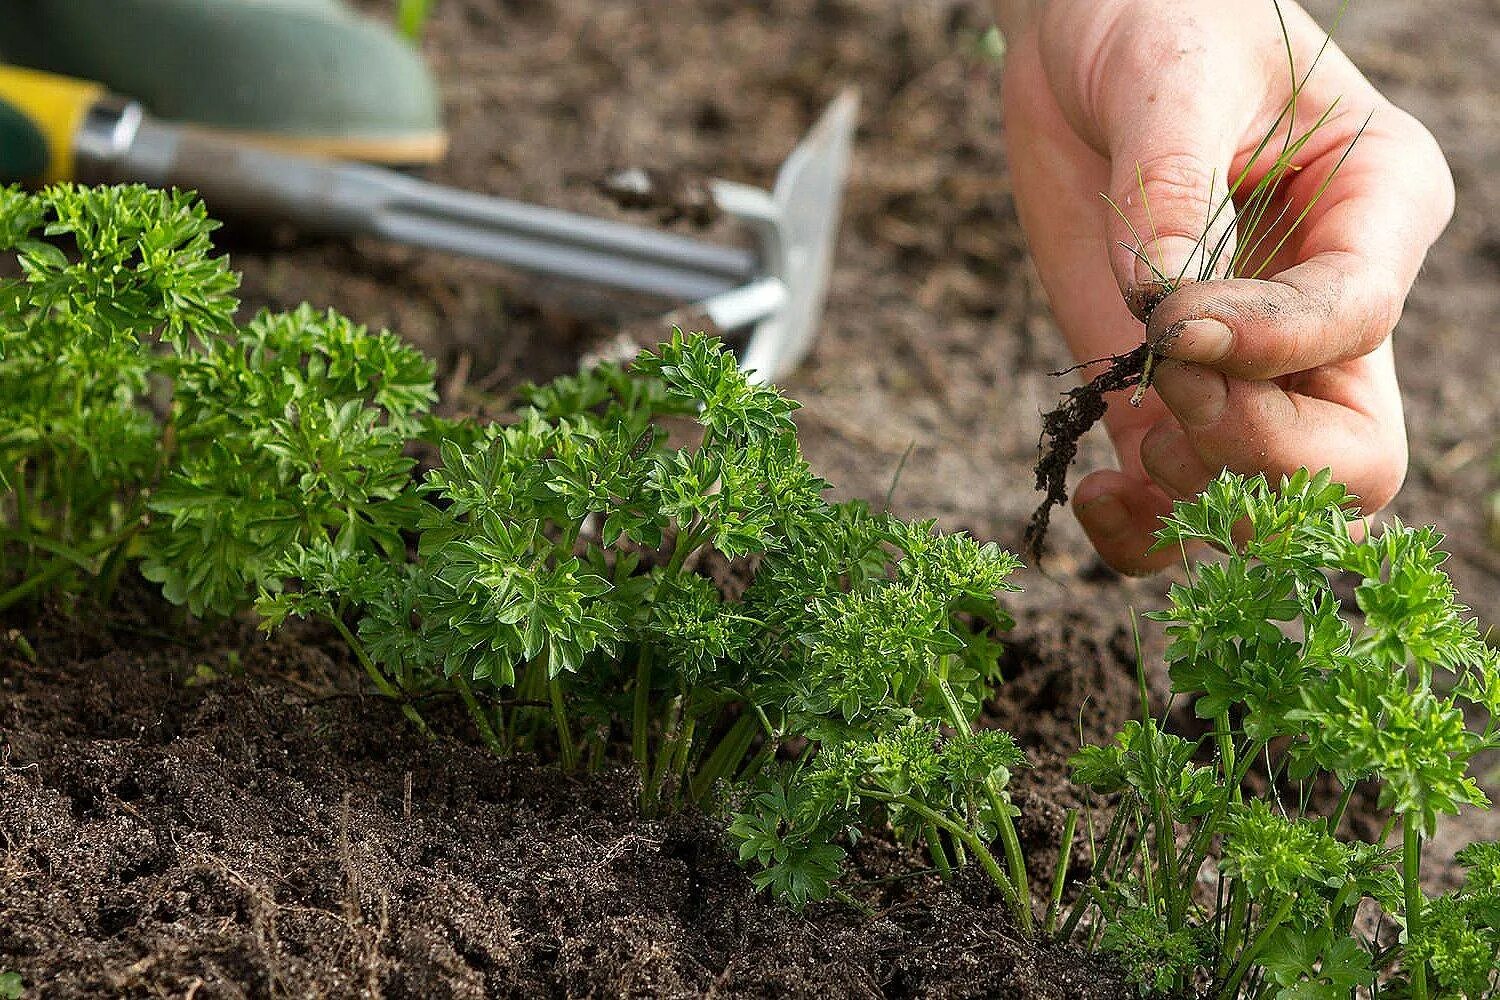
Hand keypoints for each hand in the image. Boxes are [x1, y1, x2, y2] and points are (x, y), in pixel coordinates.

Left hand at [999, 0, 1452, 571]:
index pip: (1354, 325)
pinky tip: (1094, 493)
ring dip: (1195, 492)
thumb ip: (1172, 187)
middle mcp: (1330, 313)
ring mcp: (1254, 370)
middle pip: (1352, 460)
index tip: (1170, 322)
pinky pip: (1187, 507)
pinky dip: (1146, 532)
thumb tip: (1163, 302)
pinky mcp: (1173, 395)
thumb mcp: (1172, 76)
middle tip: (1165, 384)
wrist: (1089, 42)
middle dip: (1255, 452)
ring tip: (1125, 416)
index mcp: (1377, 215)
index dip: (1267, 348)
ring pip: (1275, 505)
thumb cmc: (1158, 22)